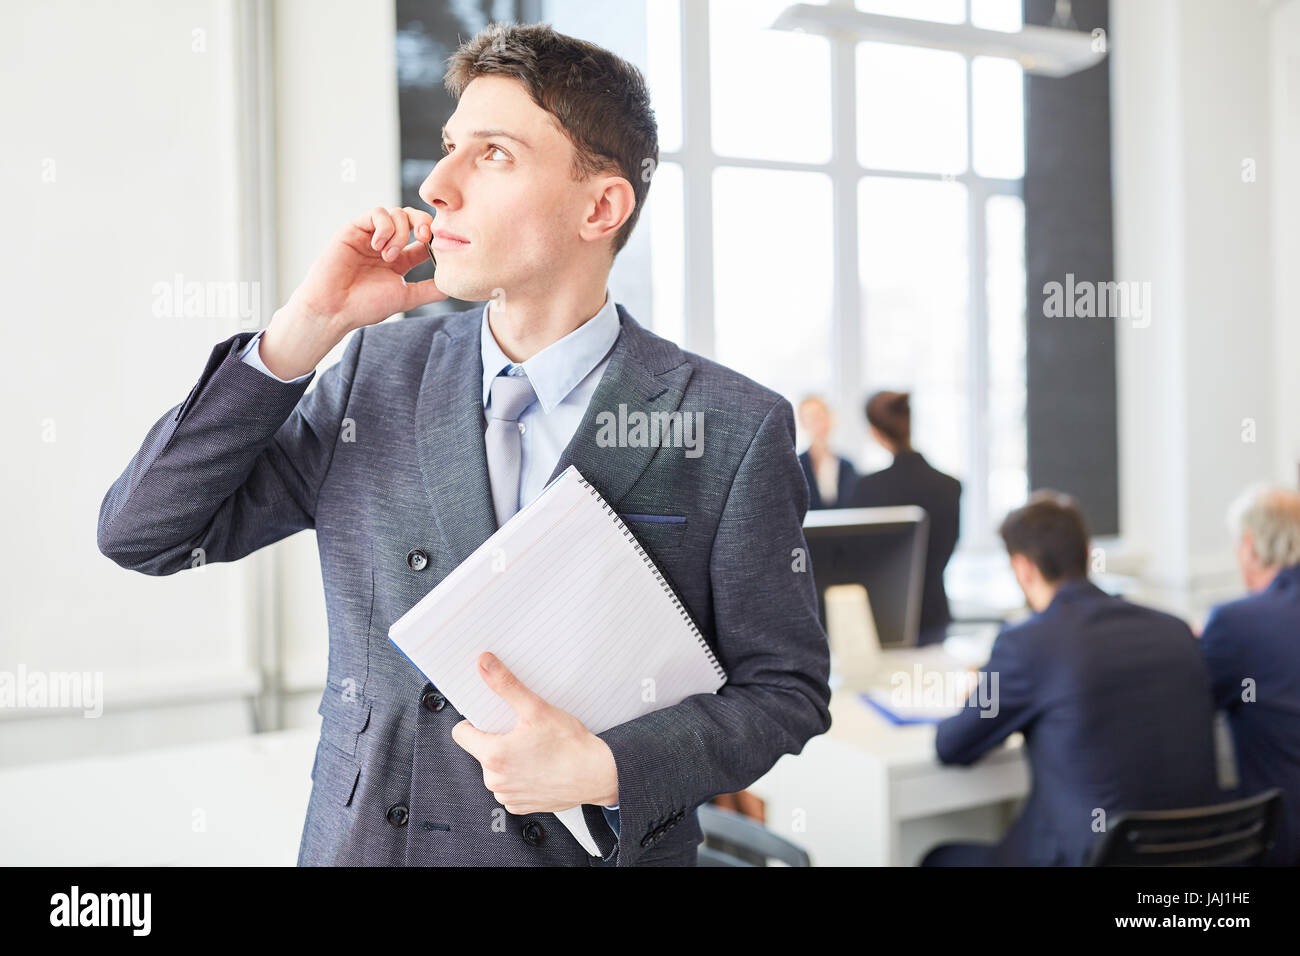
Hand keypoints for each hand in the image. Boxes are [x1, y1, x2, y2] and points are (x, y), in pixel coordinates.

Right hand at [258, 206, 447, 377]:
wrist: (334, 308)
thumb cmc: (365, 306)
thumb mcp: (406, 297)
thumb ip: (430, 289)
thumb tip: (454, 284)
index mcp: (400, 260)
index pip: (423, 239)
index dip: (434, 237)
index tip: (438, 246)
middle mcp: (386, 245)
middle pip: (412, 219)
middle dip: (423, 223)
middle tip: (424, 237)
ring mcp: (371, 235)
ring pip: (396, 213)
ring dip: (399, 232)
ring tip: (389, 256)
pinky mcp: (355, 229)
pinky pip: (377, 213)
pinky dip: (384, 226)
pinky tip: (379, 246)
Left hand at [451, 652, 619, 813]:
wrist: (598, 775)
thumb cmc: (570, 746)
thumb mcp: (536, 708)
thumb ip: (506, 685)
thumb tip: (485, 664)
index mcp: (494, 756)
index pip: (461, 734)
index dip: (475, 722)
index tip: (492, 718)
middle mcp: (496, 781)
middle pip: (481, 751)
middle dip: (497, 739)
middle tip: (522, 731)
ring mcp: (508, 796)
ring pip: (496, 770)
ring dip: (508, 760)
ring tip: (534, 749)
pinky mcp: (520, 806)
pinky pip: (510, 787)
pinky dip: (520, 777)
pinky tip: (539, 767)